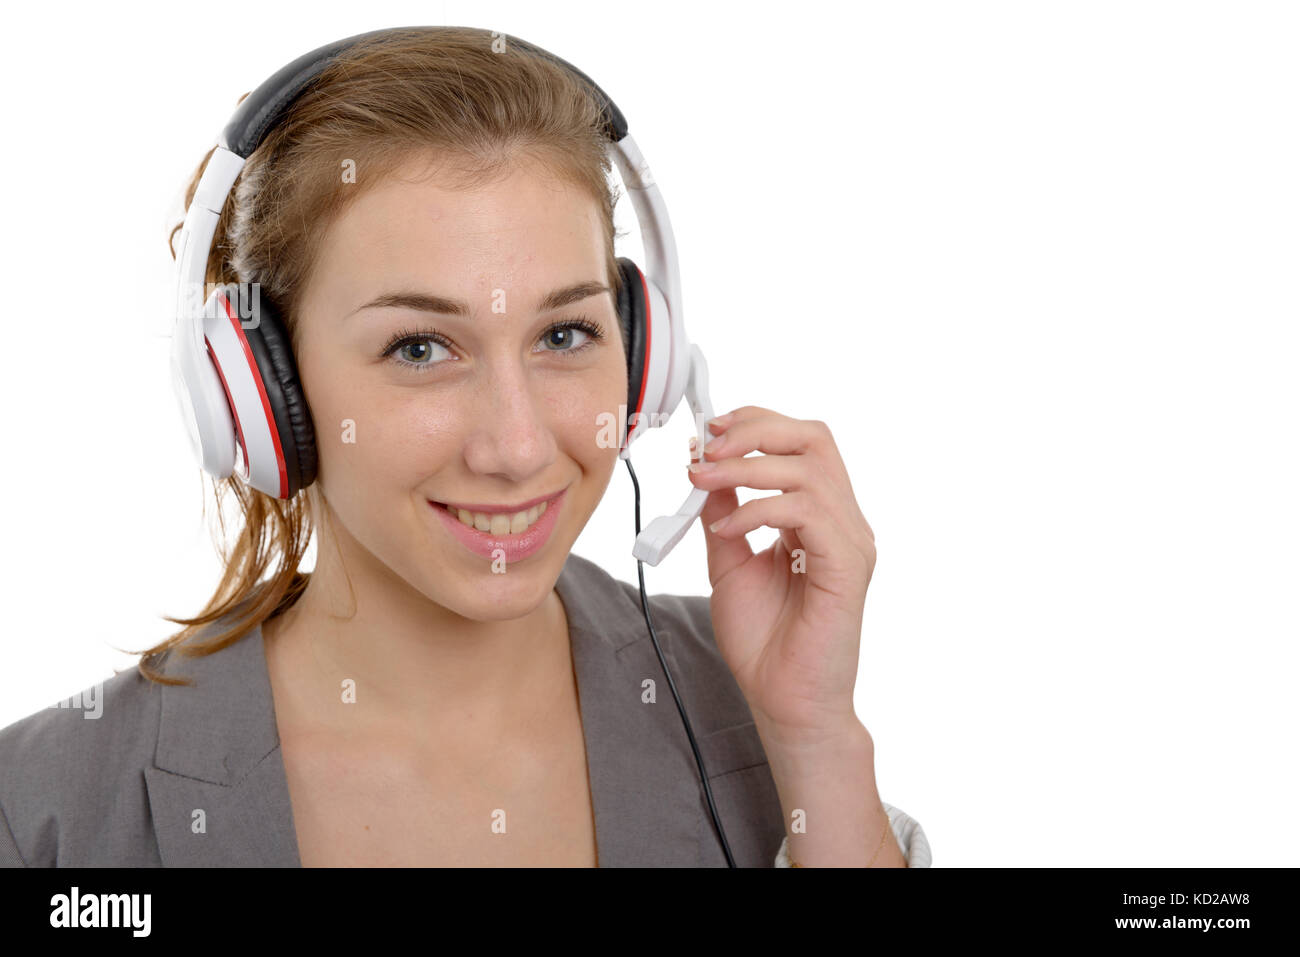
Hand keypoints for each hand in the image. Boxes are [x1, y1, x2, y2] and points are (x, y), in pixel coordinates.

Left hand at [687, 406, 876, 745]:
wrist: (784, 702)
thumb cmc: (765, 642)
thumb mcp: (728, 564)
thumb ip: (723, 515)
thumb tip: (704, 469)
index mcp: (818, 515)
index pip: (801, 442)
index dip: (756, 423)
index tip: (708, 430)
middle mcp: (843, 520)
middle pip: (814, 439)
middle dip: (755, 430)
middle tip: (707, 446)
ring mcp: (851, 541)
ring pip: (808, 470)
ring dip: (746, 468)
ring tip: (702, 481)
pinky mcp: (848, 567)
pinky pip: (807, 513)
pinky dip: (759, 510)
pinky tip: (727, 528)